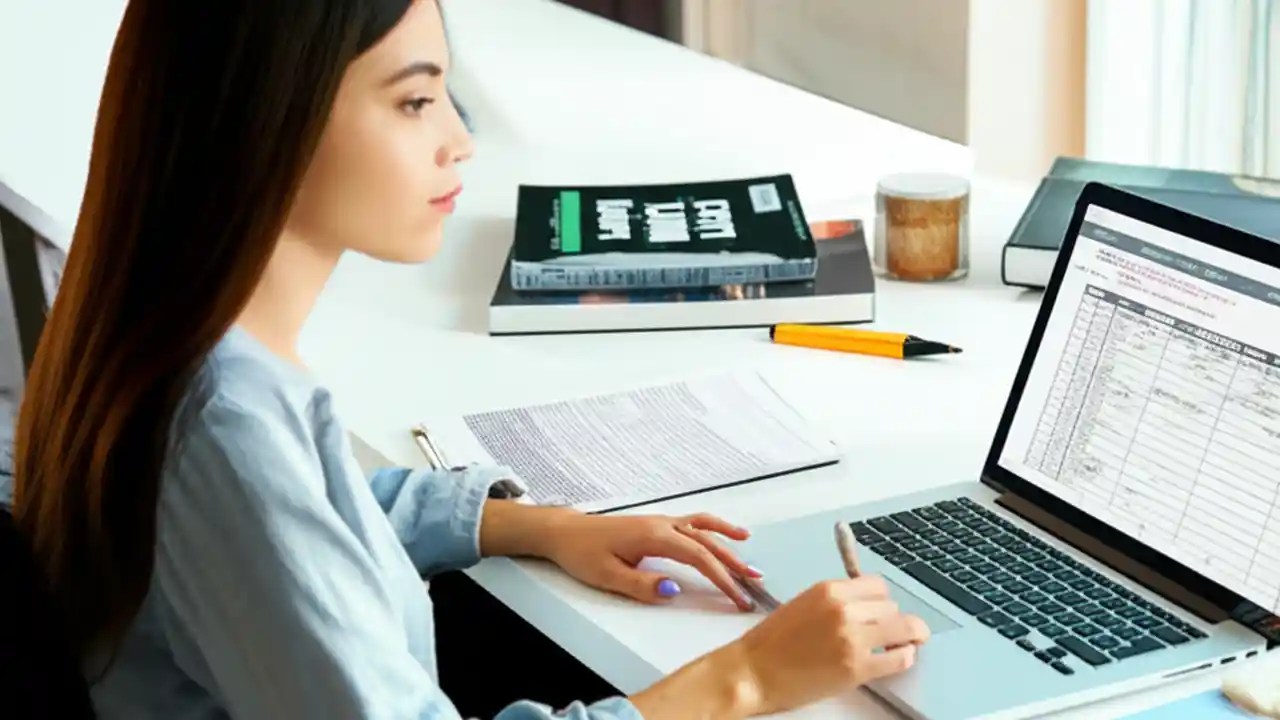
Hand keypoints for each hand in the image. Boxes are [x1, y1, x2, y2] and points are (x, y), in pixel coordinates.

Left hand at [542, 512, 760, 610]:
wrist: (565, 532)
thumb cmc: (582, 554)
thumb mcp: (607, 576)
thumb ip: (642, 585)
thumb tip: (674, 591)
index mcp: (654, 537)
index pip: (698, 558)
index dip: (722, 578)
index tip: (738, 597)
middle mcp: (663, 525)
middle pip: (707, 544)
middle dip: (733, 567)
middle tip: (755, 587)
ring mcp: (662, 522)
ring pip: (705, 531)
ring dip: (730, 547)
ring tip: (752, 563)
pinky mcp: (658, 525)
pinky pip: (695, 523)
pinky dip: (716, 528)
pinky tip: (731, 534)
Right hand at [724, 576, 928, 715]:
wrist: (752, 672)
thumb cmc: (770, 643)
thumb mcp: (804, 605)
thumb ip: (836, 602)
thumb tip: (869, 607)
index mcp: (829, 590)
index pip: (879, 586)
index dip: (881, 602)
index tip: (879, 612)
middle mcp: (844, 609)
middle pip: (893, 607)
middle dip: (890, 620)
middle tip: (884, 634)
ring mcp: (852, 638)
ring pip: (905, 629)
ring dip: (903, 638)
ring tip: (895, 647)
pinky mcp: (857, 668)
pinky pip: (901, 658)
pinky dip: (903, 658)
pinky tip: (895, 659)